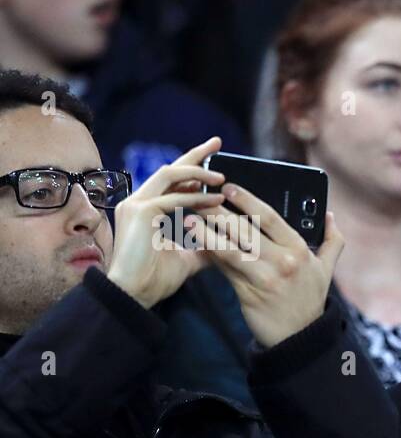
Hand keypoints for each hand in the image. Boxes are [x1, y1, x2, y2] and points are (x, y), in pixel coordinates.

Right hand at [106, 137, 226, 307]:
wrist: (134, 295)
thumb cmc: (155, 279)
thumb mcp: (189, 258)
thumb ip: (205, 244)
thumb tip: (229, 242)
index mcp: (147, 208)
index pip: (173, 181)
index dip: (194, 168)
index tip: (217, 161)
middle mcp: (139, 201)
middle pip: (170, 169)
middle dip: (195, 155)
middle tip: (217, 142)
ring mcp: (136, 204)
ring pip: (169, 175)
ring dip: (197, 172)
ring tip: (222, 177)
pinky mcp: (139, 212)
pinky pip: (172, 198)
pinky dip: (195, 198)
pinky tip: (215, 199)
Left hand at [189, 186, 345, 347]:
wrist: (300, 337)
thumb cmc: (310, 299)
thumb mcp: (326, 270)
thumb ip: (333, 241)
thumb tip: (330, 215)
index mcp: (300, 250)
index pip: (270, 217)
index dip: (247, 200)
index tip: (229, 186)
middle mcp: (283, 261)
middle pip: (246, 229)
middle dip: (219, 210)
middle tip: (200, 195)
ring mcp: (264, 278)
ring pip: (231, 248)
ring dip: (208, 231)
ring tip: (190, 217)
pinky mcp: (248, 293)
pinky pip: (226, 269)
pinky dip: (211, 254)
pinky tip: (197, 243)